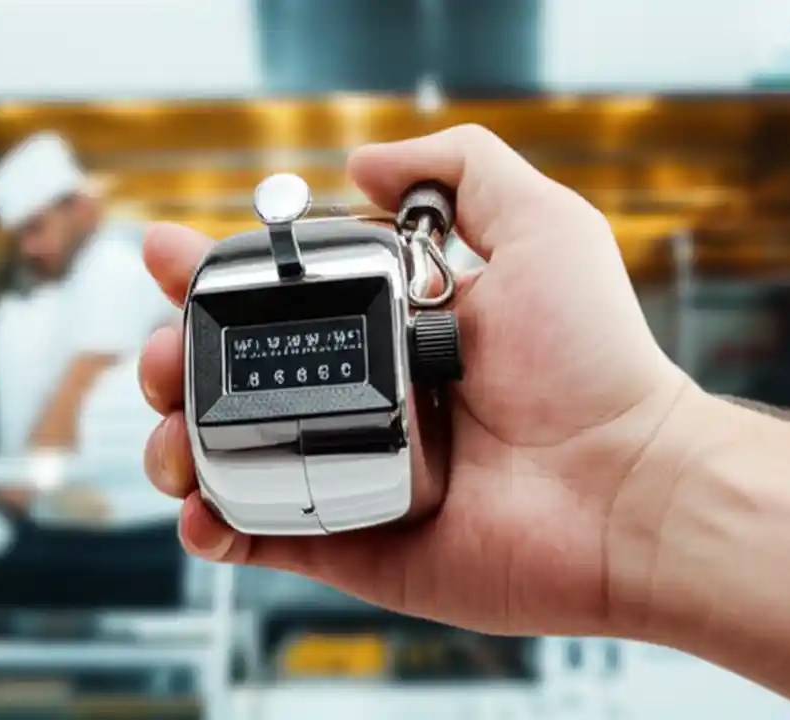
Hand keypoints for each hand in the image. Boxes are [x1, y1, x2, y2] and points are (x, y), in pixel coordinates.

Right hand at [139, 125, 692, 637]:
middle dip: (174, 361)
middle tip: (162, 360)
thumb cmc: (594, 361)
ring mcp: (353, 471)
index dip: (213, 277)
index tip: (168, 258)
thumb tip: (362, 162)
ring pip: (231, 455)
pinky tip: (203, 508)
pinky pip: (265, 534)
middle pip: (234, 376)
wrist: (627, 485)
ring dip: (177, 442)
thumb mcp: (541, 225)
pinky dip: (215, 527)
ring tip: (174, 437)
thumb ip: (459, 170)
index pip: (277, 298)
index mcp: (390, 327)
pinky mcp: (356, 541)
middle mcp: (364, 396)